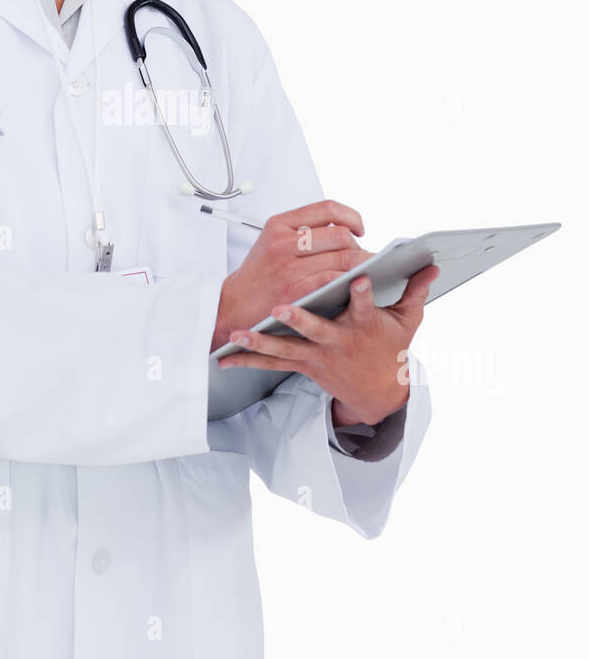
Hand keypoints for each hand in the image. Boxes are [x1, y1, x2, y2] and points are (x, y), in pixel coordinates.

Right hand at [211, 198, 371, 353]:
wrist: (233, 306)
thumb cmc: (257, 276)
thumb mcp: (271, 241)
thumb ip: (301, 231)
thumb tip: (343, 229)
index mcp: (279, 225)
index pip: (327, 209)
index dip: (350, 216)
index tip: (358, 227)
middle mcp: (283, 242)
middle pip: (340, 235)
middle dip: (359, 246)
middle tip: (363, 256)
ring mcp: (289, 266)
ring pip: (342, 258)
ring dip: (361, 265)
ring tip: (365, 271)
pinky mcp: (294, 290)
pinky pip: (333, 278)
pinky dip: (349, 280)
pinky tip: (353, 284)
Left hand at [217, 263, 439, 426]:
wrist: (378, 392)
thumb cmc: (390, 348)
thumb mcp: (407, 322)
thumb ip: (415, 291)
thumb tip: (433, 266)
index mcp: (364, 325)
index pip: (363, 306)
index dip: (361, 293)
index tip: (358, 279)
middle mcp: (339, 341)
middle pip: (317, 329)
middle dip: (300, 319)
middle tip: (282, 308)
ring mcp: (319, 355)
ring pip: (287, 348)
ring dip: (262, 342)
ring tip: (239, 334)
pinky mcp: (304, 365)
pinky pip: (272, 364)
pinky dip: (248, 360)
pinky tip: (225, 357)